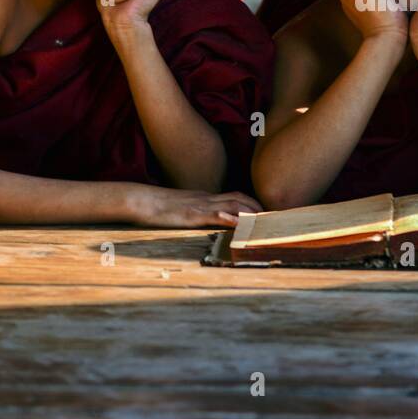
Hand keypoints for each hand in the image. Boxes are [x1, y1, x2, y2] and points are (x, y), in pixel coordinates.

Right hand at [130, 186, 261, 227]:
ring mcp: (200, 205)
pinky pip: (212, 214)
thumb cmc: (160, 207)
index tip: (269, 212)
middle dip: (259, 207)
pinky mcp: (190, 214)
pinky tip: (237, 222)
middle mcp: (207, 198)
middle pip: (241, 198)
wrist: (141, 200)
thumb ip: (200, 212)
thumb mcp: (185, 209)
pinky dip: (227, 217)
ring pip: (232, 204)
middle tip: (276, 218)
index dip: (254, 203)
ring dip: (250, 212)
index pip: (237, 196)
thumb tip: (214, 220)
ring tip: (265, 221)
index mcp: (207, 197)